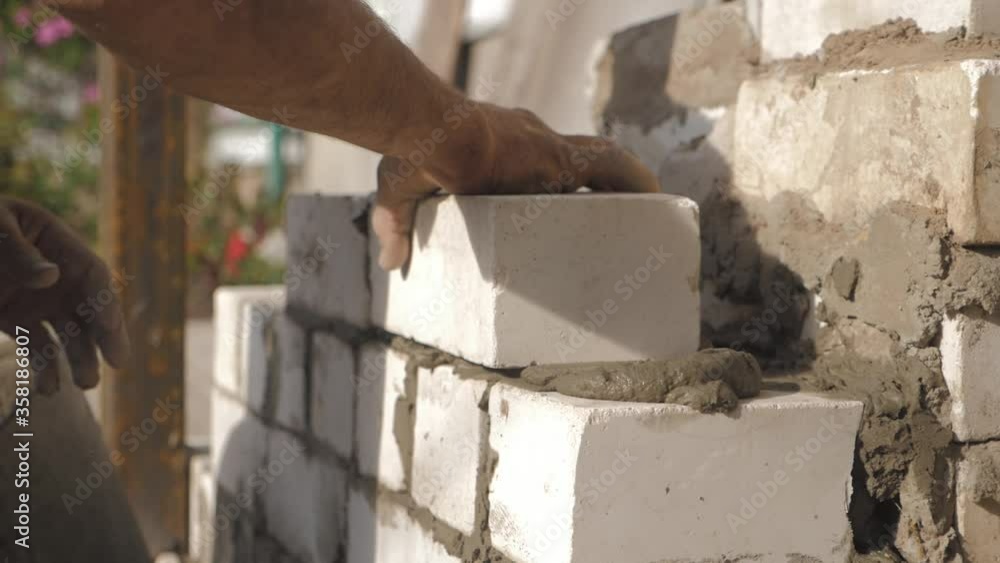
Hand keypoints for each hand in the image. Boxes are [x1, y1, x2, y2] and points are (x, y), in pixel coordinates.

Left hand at [0, 197, 128, 393]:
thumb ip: (17, 252)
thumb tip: (52, 276)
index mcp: (58, 243)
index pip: (92, 273)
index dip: (104, 299)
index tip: (110, 325)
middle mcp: (59, 277)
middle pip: (91, 307)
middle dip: (106, 336)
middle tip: (118, 362)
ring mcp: (40, 301)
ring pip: (70, 333)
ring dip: (81, 358)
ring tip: (87, 383)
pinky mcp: (19, 322)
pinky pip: (38, 347)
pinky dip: (45, 369)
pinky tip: (48, 388)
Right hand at [372, 102, 660, 269]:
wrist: (433, 135)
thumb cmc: (415, 153)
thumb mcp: (400, 190)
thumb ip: (397, 226)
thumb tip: (391, 265)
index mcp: (499, 152)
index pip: (535, 165)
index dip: (551, 183)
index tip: (562, 206)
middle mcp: (530, 146)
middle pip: (574, 165)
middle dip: (593, 188)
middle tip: (611, 218)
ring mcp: (547, 149)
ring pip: (599, 161)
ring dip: (623, 182)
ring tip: (647, 208)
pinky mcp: (558, 156)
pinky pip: (611, 164)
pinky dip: (635, 178)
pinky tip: (656, 194)